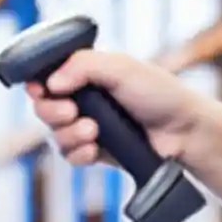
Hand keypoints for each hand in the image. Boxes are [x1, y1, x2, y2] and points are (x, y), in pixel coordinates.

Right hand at [27, 50, 219, 168]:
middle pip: (43, 108)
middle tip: (71, 111)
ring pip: (54, 135)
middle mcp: (84, 99)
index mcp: (87, 73)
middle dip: (51, 111)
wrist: (184, 132)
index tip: (40, 90)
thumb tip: (51, 83)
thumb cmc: (159, 93)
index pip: (46, 77)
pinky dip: (77, 154)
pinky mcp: (96, 152)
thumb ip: (83, 66)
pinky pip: (70, 156)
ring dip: (67, 134)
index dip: (37, 85)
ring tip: (92, 132)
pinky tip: (94, 150)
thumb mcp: (121, 68)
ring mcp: (88, 126)